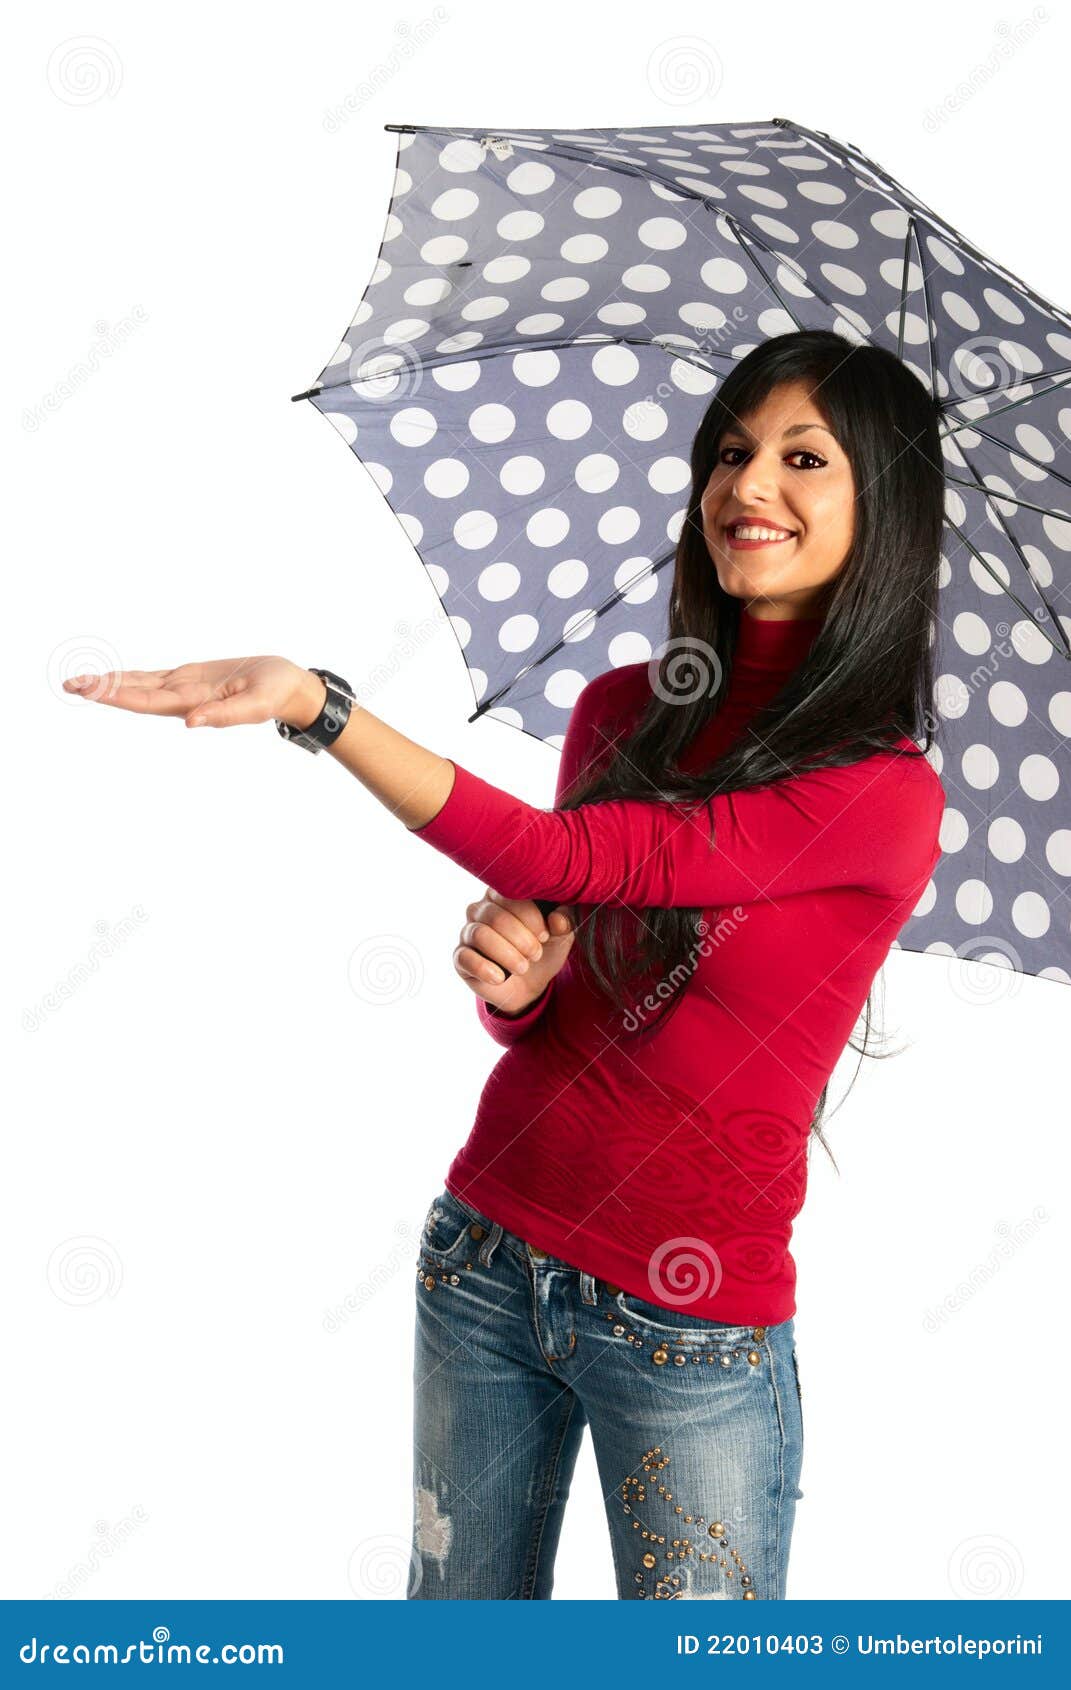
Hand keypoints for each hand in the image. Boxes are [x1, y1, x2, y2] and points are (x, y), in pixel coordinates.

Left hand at [62, 657, 324, 729]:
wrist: (289, 687)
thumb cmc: (275, 694)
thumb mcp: (254, 705)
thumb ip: (223, 716)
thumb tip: (190, 723)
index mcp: (195, 705)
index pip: (147, 700)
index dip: (118, 695)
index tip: (91, 690)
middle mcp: (183, 699)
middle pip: (136, 693)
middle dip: (104, 690)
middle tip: (71, 683)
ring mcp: (186, 689)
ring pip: (140, 685)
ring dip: (111, 684)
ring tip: (80, 681)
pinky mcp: (192, 678)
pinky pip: (154, 677)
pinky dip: (131, 676)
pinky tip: (112, 677)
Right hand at [454, 889, 574, 1015]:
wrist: (531, 983)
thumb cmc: (543, 950)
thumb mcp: (560, 937)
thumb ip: (564, 923)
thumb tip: (558, 919)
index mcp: (504, 895)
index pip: (511, 895)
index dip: (531, 917)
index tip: (545, 935)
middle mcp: (481, 909)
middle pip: (496, 917)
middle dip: (522, 939)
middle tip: (536, 954)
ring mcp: (468, 932)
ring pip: (481, 935)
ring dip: (506, 954)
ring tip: (523, 967)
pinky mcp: (460, 957)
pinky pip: (465, 958)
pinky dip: (484, 969)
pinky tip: (500, 977)